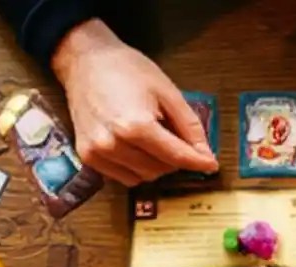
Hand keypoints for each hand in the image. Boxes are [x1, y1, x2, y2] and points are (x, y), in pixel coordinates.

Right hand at [52, 19, 217, 186]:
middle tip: (176, 138)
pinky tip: (136, 147)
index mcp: (136, 126)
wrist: (84, 61)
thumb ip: (188, 125)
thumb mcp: (166, 91)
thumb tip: (205, 152)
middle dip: (175, 159)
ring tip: (153, 139)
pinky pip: (123, 177)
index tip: (211, 164)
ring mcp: (98, 153)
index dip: (197, 162)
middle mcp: (114, 144)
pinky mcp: (87, 157)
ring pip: (142, 177)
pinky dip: (136, 168)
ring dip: (156, 165)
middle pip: (160, 169)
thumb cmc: (125, 69)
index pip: (175, 156)